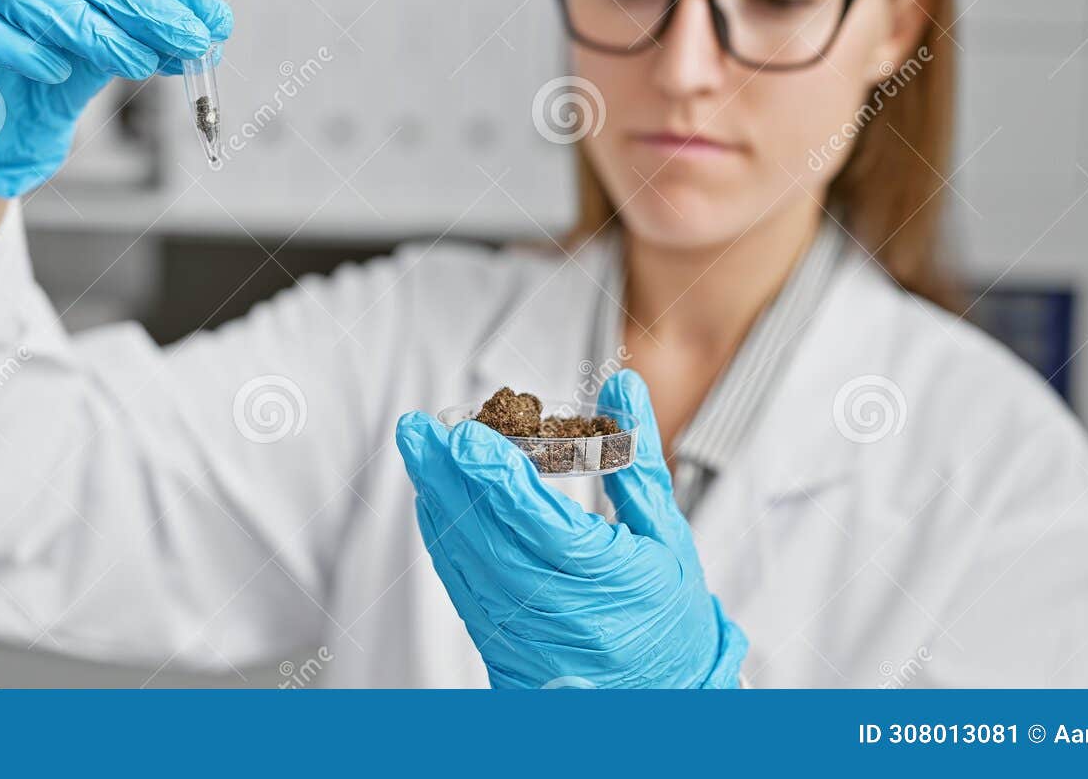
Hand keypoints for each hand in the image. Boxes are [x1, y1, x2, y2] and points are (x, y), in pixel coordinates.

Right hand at [0, 0, 231, 196]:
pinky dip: (23, 49)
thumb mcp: (99, 40)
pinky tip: (57, 69)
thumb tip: (205, 34)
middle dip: (144, 5)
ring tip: (138, 62)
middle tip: (191, 39)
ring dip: (93, 31)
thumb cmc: (35, 57)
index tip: (211, 16)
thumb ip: (141, 30)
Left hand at [395, 370, 746, 687]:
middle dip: (445, 477)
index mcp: (608, 581)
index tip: (466, 435)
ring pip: (464, 560)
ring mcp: (522, 635)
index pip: (540, 522)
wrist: (663, 704)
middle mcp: (557, 613)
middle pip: (485, 536)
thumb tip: (623, 384)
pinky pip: (461, 585)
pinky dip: (443, 537)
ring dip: (436, 501)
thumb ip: (635, 457)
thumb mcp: (665, 533)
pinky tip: (434, 500)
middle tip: (416, 428)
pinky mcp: (499, 647)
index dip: (497, 477)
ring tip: (419, 451)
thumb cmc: (670, 616)